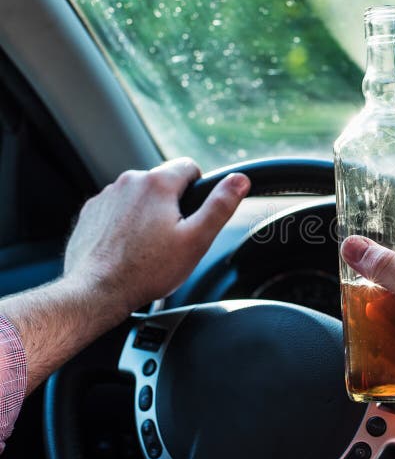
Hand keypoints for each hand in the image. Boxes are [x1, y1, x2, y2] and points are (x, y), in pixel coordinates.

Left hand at [64, 158, 250, 315]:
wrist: (97, 291)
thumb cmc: (147, 270)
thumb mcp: (196, 239)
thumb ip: (220, 206)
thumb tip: (239, 180)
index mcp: (157, 183)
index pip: (189, 166)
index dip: (198, 190)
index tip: (193, 215)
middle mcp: (129, 182)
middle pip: (163, 183)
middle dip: (172, 205)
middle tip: (173, 238)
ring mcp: (106, 196)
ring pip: (140, 196)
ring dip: (147, 213)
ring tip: (148, 246)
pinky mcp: (91, 212)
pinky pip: (117, 209)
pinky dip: (125, 223)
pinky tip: (128, 248)